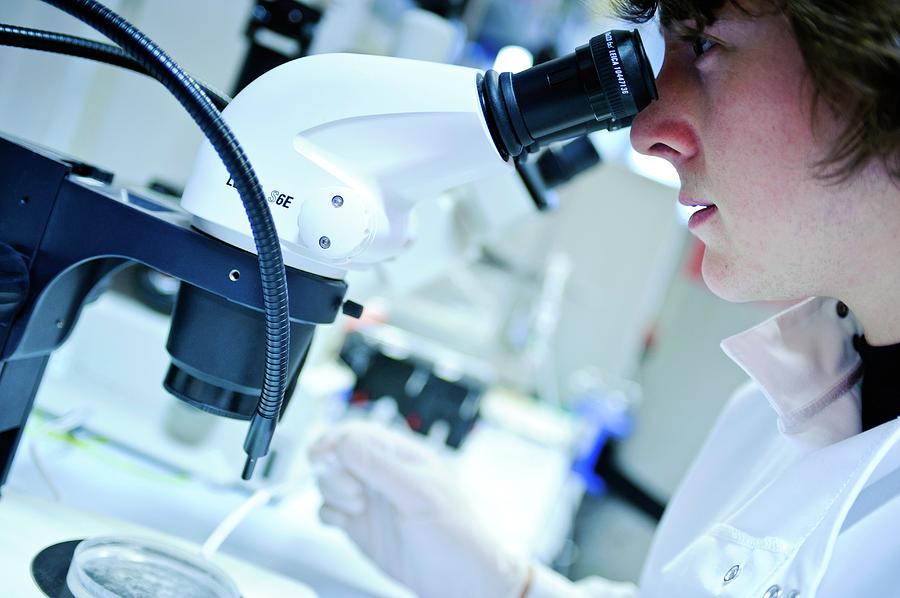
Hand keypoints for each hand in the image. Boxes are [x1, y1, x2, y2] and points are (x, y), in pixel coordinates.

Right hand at [309, 421, 529, 597]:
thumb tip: (345, 442)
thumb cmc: (454, 533)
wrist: (459, 580)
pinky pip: (329, 510)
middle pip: (338, 456)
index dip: (336, 440)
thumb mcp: (418, 493)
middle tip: (350, 490)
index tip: (322, 455)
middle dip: (334, 470)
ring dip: (333, 492)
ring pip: (331, 482)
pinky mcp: (360, 526)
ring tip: (356, 508)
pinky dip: (328, 514)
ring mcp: (370, 500)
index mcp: (401, 457)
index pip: (359, 434)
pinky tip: (344, 522)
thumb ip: (380, 467)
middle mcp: (382, 475)